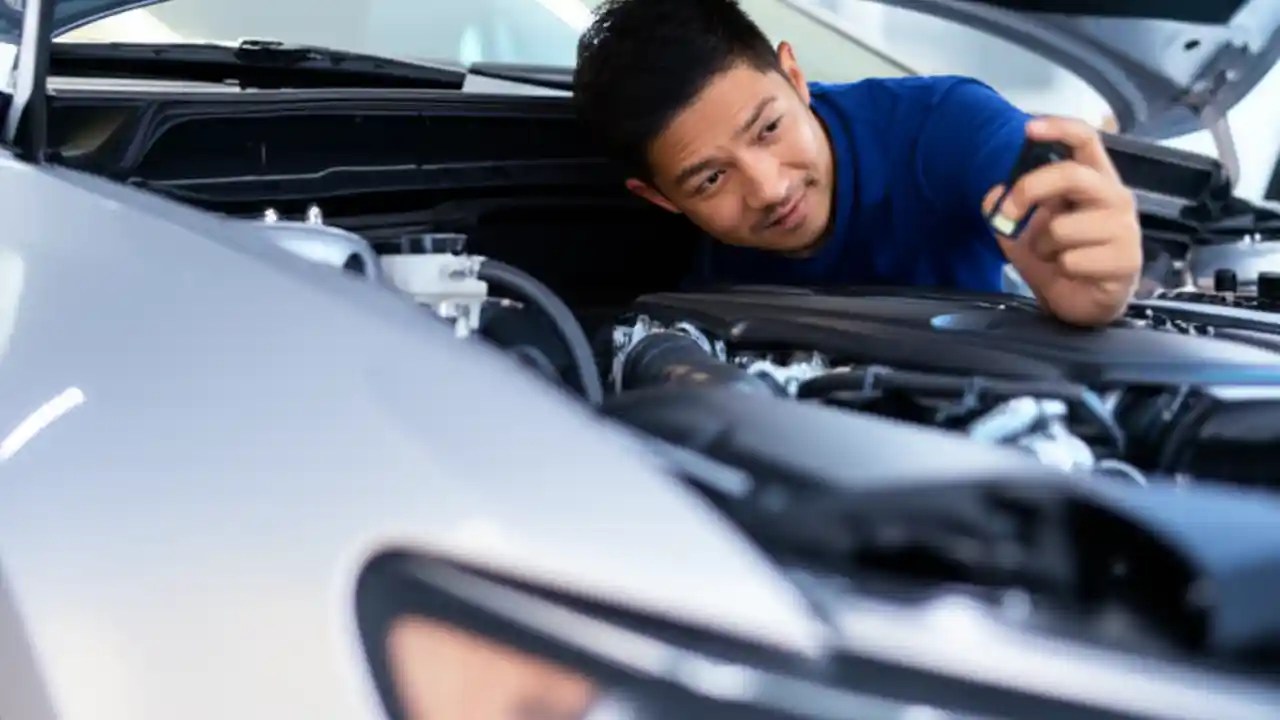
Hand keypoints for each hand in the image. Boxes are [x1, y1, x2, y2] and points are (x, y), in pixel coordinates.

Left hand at [982, 116, 1141, 326]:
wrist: (1082, 307)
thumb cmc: (1059, 261)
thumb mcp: (1022, 235)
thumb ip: (1007, 212)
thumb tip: (992, 196)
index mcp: (1094, 181)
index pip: (1086, 140)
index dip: (1059, 128)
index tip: (1028, 128)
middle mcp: (1115, 197)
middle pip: (1071, 175)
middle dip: (1029, 191)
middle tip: (1007, 215)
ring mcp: (1125, 229)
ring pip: (1063, 226)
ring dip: (1045, 247)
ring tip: (1056, 258)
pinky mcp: (1126, 261)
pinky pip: (1073, 259)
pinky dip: (1061, 270)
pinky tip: (1074, 275)